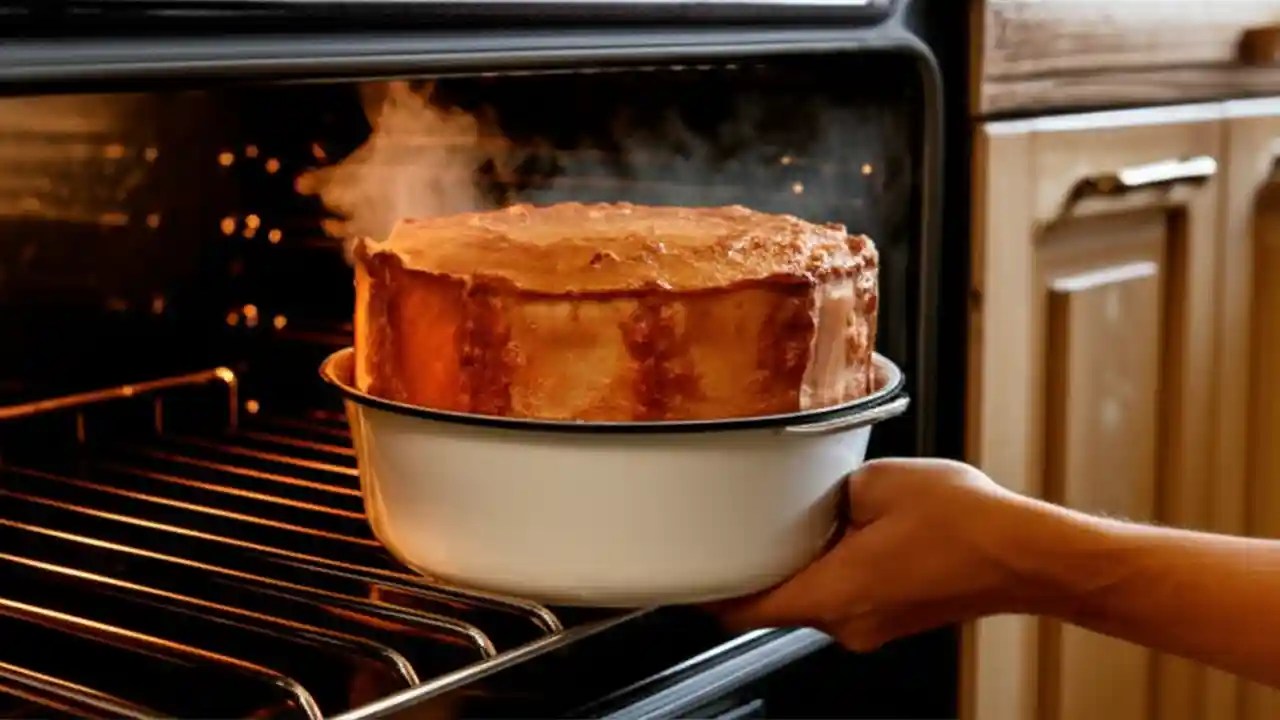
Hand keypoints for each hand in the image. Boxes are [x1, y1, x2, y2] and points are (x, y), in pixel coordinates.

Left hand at [711, 458, 1039, 650]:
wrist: (1026, 554)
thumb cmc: (966, 524)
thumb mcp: (878, 481)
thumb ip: (830, 489)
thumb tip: (823, 495)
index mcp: (832, 593)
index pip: (745, 610)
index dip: (711, 592)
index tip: (691, 575)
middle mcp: (847, 622)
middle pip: (779, 600)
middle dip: (765, 563)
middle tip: (752, 525)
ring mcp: (872, 627)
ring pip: (816, 595)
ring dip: (809, 561)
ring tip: (821, 519)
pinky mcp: (895, 618)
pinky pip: (849, 594)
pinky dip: (841, 567)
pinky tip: (859, 532)